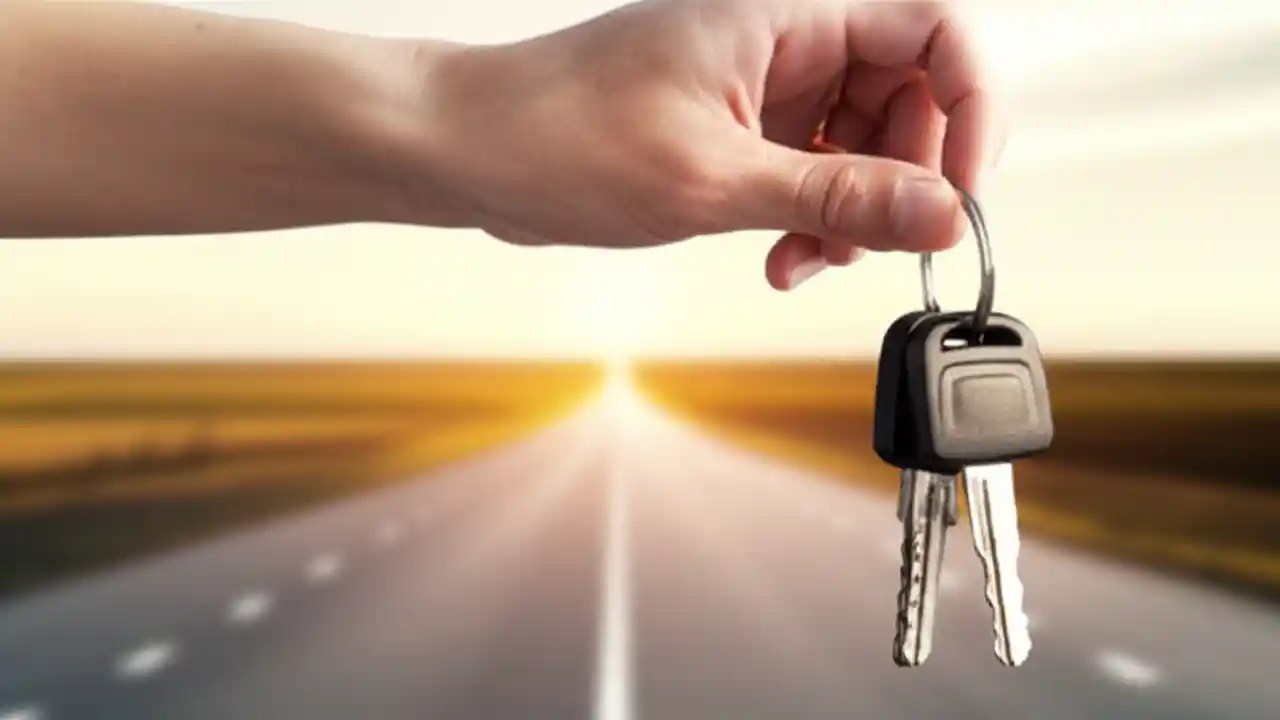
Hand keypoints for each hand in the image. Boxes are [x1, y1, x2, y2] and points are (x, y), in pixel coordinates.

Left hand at [412, 0, 1004, 289]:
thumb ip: (839, 197)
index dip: (970, 110)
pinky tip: (780, 258)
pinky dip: (809, 219)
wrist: (471, 152)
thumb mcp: (715, 178)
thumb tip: (943, 214)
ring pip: (860, 142)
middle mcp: (783, 37)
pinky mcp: (737, 126)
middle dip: (899, 180)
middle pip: (906, 96)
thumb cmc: (563, 136)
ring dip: (850, 213)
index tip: (959, 194)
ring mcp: (761, 82)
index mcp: (786, 10)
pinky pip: (811, 169)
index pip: (933, 31)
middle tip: (867, 243)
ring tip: (803, 259)